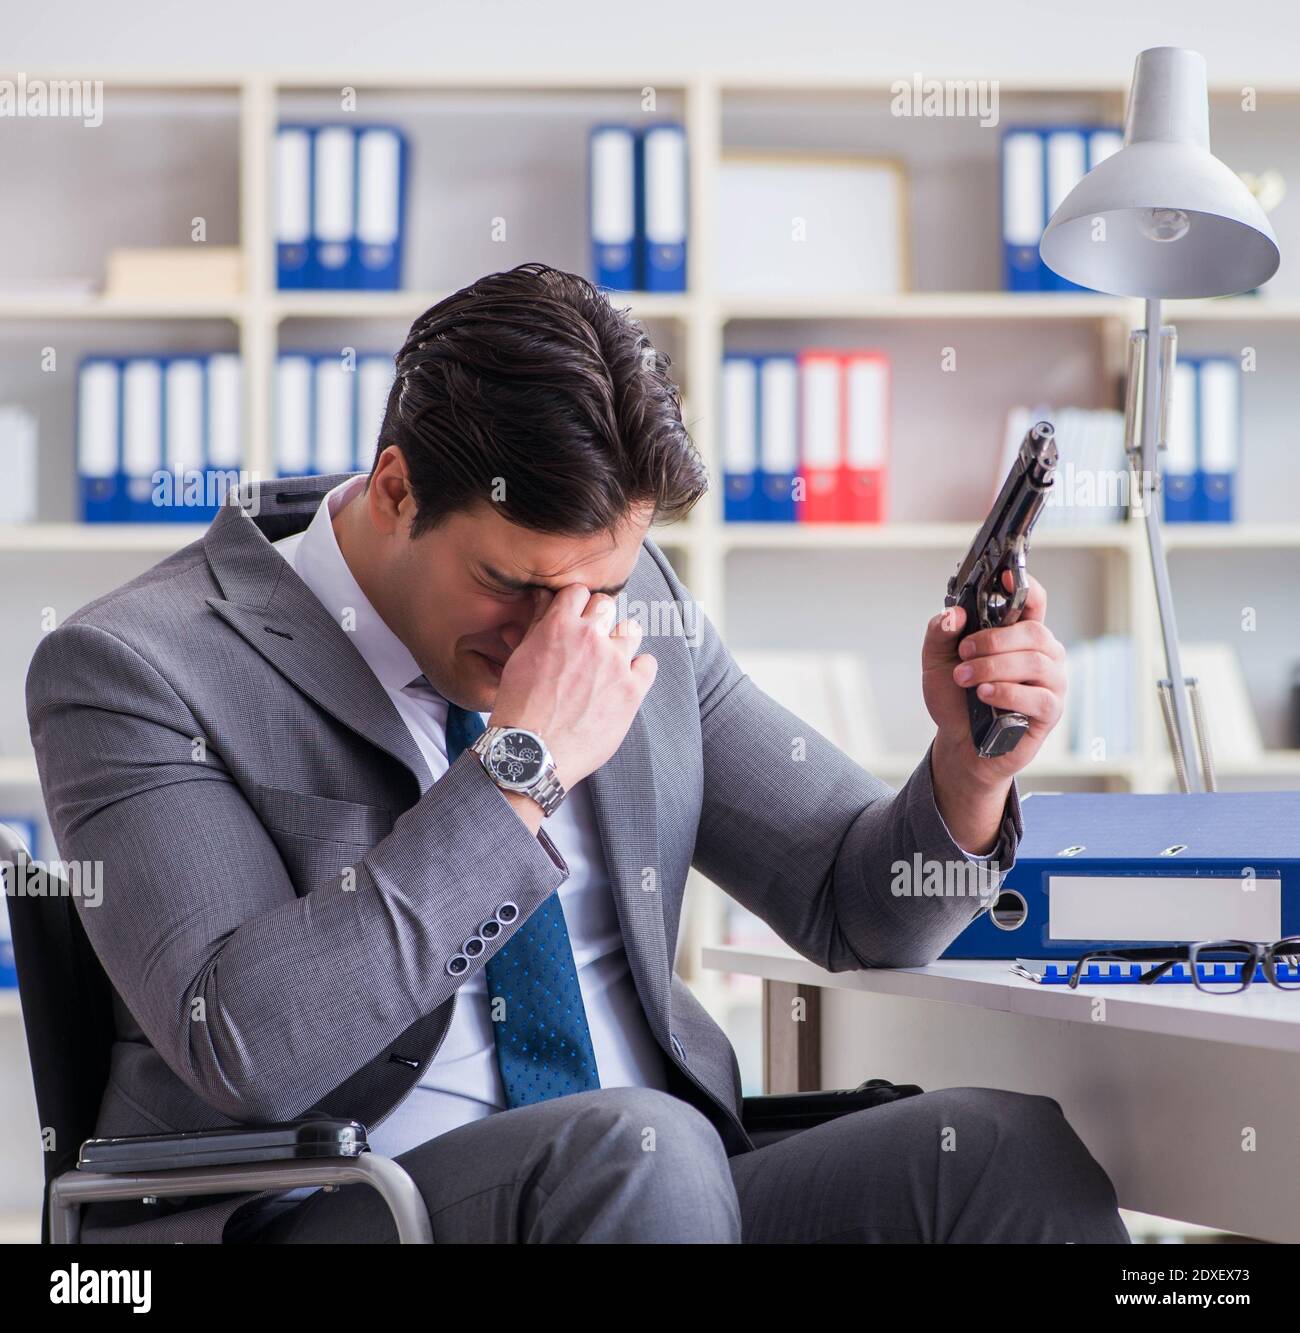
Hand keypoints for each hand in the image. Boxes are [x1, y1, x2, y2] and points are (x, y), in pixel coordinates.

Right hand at [488, 584, 657, 789]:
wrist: (533, 752)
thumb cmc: (519, 707)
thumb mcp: (520, 659)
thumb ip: (537, 625)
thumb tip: (544, 597)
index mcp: (560, 626)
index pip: (579, 591)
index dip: (577, 604)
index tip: (577, 618)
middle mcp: (591, 638)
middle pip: (607, 604)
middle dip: (599, 619)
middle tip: (592, 640)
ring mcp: (615, 663)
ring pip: (631, 629)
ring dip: (621, 640)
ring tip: (610, 661)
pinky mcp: (632, 690)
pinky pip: (648, 663)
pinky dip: (639, 670)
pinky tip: (625, 682)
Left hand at [922, 570, 1065, 785]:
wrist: (959, 743)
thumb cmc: (955, 698)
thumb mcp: (936, 661)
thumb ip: (940, 633)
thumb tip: (954, 614)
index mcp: (1018, 634)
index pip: (1033, 602)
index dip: (1025, 586)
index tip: (1006, 579)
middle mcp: (1042, 654)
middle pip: (1033, 631)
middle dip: (993, 640)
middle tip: (963, 654)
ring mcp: (1051, 682)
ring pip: (1035, 662)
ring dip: (994, 667)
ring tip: (965, 678)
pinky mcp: (1050, 711)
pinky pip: (1038, 696)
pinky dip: (1007, 692)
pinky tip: (985, 695)